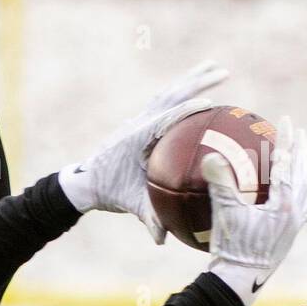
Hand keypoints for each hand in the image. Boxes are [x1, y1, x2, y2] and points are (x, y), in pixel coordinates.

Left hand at [59, 60, 228, 242]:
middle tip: (222, 71)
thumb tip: (163, 238)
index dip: (187, 109)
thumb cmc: (107, 191)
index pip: (167, 117)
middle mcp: (139, 121)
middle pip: (172, 95)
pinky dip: (182, 93)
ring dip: (191, 79)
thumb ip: (147, 218)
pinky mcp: (141, 121)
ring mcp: (139, 118)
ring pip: (169, 93)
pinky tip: (198, 90)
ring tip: (214, 66)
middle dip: (197, 81)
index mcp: (138, 136)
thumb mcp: (129, 204)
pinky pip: (165, 102)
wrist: (84, 181)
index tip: (211, 102)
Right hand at [204, 116, 306, 305]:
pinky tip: (297, 197)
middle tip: (299, 133)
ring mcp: (294, 226)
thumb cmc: (232, 248)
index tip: (285, 121)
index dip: (286, 140)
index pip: (287, 164)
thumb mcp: (224, 213)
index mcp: (284, 203)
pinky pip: (303, 209)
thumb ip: (220, 183)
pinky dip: (303, 196)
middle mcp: (295, 212)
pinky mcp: (289, 236)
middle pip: (305, 174)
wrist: (240, 281)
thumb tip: (212, 156)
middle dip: (302, 152)